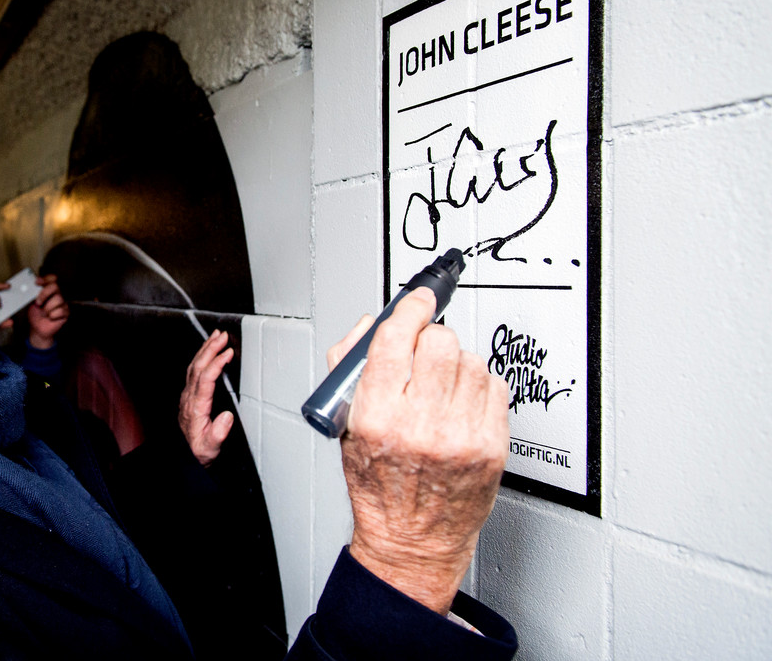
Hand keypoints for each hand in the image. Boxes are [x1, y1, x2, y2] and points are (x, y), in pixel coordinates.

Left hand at [27, 274, 68, 348]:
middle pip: (55, 286)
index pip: (52, 279)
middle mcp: (57, 294)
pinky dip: (52, 316)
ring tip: (44, 313)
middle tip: (38, 302)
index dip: (46, 278)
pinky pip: (61, 311)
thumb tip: (29, 286)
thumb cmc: (35, 314)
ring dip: (47, 308)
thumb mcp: (30, 302)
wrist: (37, 328)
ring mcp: (62, 303)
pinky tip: (50, 318)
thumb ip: (32, 293)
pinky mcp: (66, 312)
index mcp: (49, 290)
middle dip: (44, 294)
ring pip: (58, 299)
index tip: (37, 282)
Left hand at [178, 330, 234, 466]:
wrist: (185, 456)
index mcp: (196, 407)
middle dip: (210, 348)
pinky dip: (201, 357)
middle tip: (222, 335)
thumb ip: (218, 433)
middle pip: (198, 367)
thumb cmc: (199, 451)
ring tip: (215, 336)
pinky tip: (207, 351)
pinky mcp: (189, 395)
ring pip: (194, 366)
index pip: (205, 379)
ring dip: (204, 349)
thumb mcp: (210, 448)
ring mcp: (187, 395)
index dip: (216, 363)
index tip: (228, 353)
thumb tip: (227, 417)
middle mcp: (189, 398)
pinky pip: (193, 371)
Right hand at [334, 286, 508, 614]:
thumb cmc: (379, 486)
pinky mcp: (491, 446)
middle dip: (430, 337)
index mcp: (376, 417)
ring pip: (470, 361)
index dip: (408, 310)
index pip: (394, 340)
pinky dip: (479, 386)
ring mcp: (460, 436)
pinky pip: (495, 386)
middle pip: (439, 342)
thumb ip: (350, 369)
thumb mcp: (345, 426)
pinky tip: (462, 404)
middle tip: (424, 351)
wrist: (413, 538)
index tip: (417, 301)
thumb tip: (371, 327)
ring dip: (455, 364)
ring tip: (441, 387)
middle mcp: (420, 425)